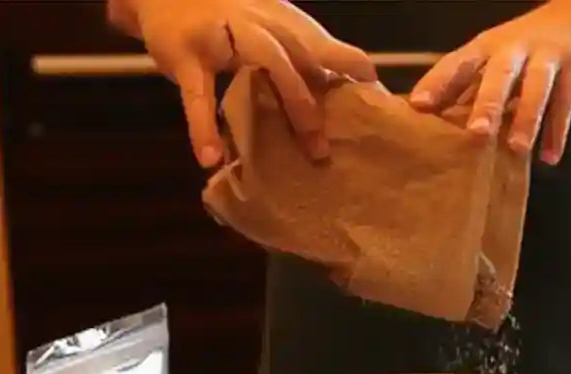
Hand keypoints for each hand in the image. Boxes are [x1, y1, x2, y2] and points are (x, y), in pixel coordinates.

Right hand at [109, 0, 375, 166]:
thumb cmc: (230, 18)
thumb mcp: (271, 28)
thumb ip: (306, 56)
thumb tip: (353, 91)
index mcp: (286, 25)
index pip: (329, 48)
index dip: (356, 72)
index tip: (384, 105)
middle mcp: (263, 27)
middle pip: (304, 61)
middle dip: (325, 101)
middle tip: (335, 147)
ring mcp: (225, 38)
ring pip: (268, 67)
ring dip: (293, 106)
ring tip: (308, 152)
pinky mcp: (187, 55)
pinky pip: (198, 94)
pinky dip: (203, 127)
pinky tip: (210, 157)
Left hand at [409, 3, 570, 164]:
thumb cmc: (529, 48)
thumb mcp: (496, 57)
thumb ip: (468, 84)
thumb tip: (429, 116)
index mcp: (488, 46)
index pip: (459, 63)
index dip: (438, 83)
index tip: (419, 106)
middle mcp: (515, 48)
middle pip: (500, 74)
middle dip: (488, 103)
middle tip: (476, 133)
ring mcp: (547, 56)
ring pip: (537, 88)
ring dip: (527, 118)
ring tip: (517, 148)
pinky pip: (566, 103)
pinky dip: (558, 132)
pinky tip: (550, 158)